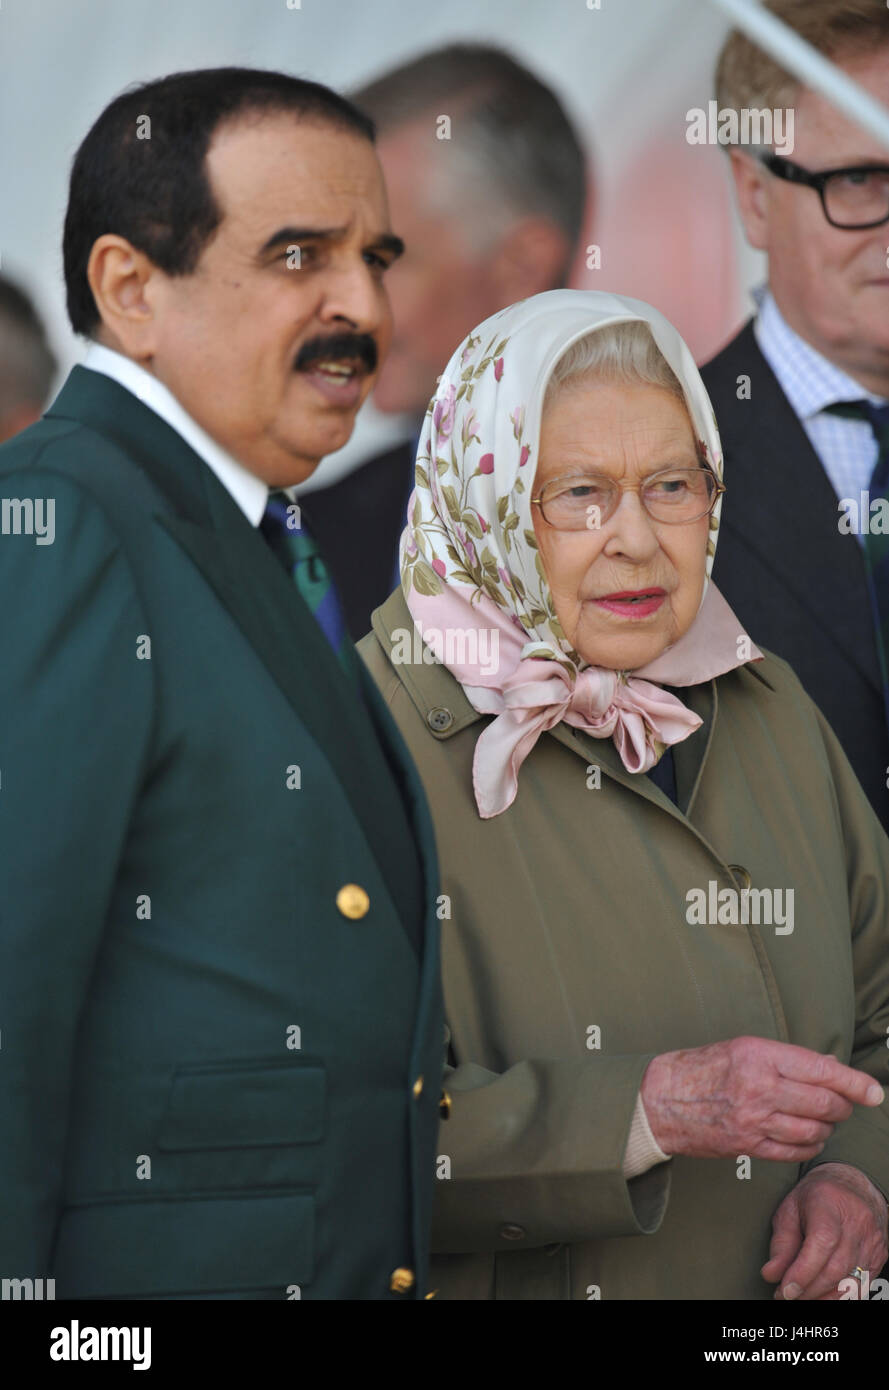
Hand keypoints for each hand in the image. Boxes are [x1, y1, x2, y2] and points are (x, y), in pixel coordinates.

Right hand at [640, 1036, 883, 1160]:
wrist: (660, 1098)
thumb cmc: (702, 1068)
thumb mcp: (744, 1048)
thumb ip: (788, 1059)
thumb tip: (830, 1066)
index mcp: (759, 1055)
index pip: (820, 1070)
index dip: (854, 1083)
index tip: (874, 1091)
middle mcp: (758, 1087)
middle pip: (823, 1103)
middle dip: (842, 1107)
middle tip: (844, 1105)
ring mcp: (753, 1119)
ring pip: (812, 1131)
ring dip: (826, 1128)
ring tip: (823, 1121)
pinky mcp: (746, 1145)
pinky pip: (793, 1152)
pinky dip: (809, 1147)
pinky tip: (808, 1139)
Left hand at [762, 1163, 888, 1299]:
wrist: (852, 1186)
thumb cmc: (817, 1196)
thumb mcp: (790, 1209)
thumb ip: (781, 1243)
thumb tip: (771, 1274)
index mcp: (830, 1203)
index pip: (822, 1243)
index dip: (803, 1271)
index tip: (785, 1288)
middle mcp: (857, 1223)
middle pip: (835, 1267)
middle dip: (808, 1289)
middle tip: (785, 1295)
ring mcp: (872, 1242)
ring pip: (850, 1282)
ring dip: (822, 1296)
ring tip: (800, 1296)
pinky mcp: (879, 1257)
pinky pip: (861, 1286)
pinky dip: (839, 1296)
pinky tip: (821, 1295)